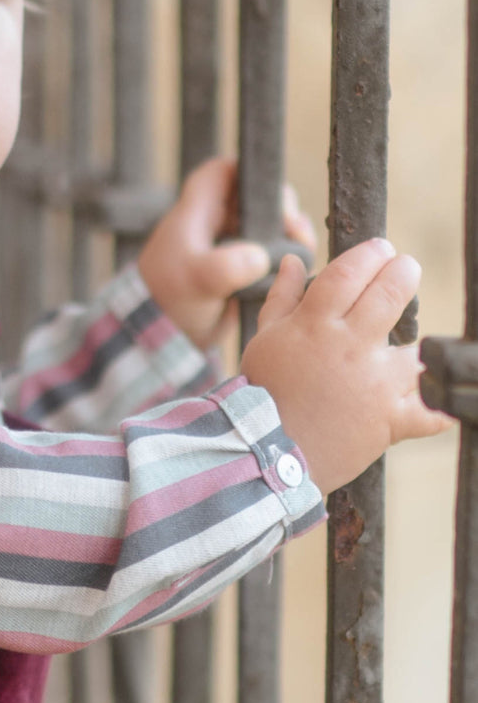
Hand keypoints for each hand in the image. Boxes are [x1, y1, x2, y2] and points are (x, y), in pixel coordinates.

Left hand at [137, 157, 315, 350]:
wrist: (166, 337)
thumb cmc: (169, 300)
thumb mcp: (196, 280)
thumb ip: (225, 267)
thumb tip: (259, 258)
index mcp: (196, 213)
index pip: (220, 171)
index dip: (246, 169)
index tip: (270, 189)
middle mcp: (214, 224)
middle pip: (254, 196)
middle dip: (280, 206)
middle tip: (294, 226)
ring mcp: (229, 246)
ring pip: (267, 224)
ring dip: (290, 230)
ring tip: (303, 245)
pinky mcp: (242, 269)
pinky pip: (271, 251)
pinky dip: (287, 253)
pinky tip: (300, 262)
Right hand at [240, 238, 452, 494]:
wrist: (265, 452)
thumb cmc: (263, 393)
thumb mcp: (264, 339)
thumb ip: (282, 298)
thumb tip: (294, 263)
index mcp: (315, 325)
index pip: (351, 271)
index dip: (371, 253)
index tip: (380, 250)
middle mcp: (349, 348)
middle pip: (391, 293)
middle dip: (404, 272)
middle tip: (404, 270)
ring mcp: (375, 384)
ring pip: (418, 352)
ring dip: (420, 346)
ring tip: (407, 347)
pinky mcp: (391, 420)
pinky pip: (430, 412)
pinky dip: (439, 409)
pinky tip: (436, 398)